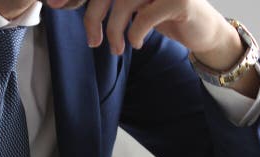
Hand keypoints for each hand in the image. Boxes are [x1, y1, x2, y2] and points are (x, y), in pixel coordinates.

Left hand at [45, 0, 259, 96]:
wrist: (204, 33)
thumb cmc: (166, 18)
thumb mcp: (135, 8)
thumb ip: (112, 2)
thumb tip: (71, 6)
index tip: (54, 5)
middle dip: (92, 16)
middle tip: (92, 41)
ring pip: (124, 3)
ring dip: (114, 31)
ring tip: (115, 49)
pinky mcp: (179, 0)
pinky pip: (145, 16)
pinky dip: (135, 33)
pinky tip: (136, 44)